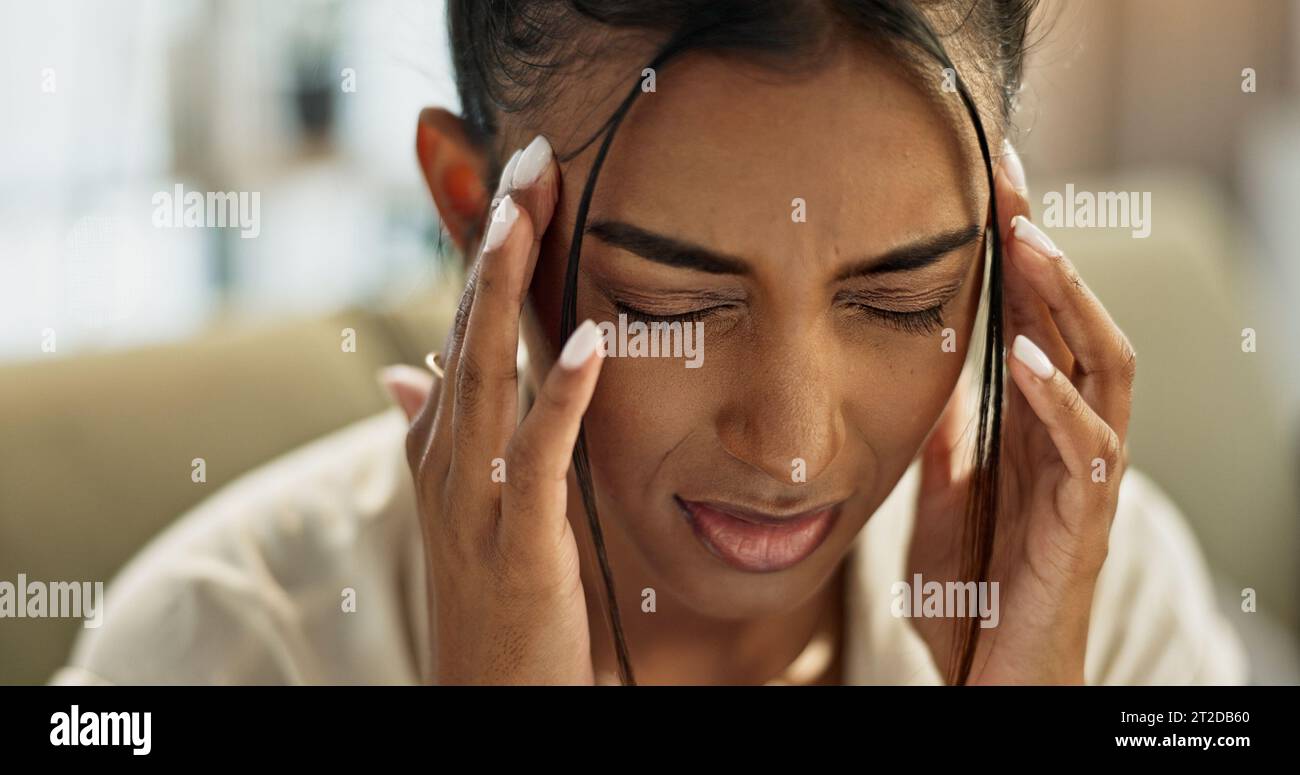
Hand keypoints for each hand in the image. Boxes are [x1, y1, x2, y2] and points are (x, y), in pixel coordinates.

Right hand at [386, 136, 605, 683]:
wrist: (490, 699)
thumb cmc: (490, 598)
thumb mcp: (461, 505)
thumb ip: (437, 430)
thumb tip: (401, 372)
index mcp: (438, 444)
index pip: (459, 326)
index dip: (485, 251)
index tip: (517, 180)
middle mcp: (444, 459)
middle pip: (464, 329)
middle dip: (493, 242)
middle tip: (526, 158)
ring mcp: (473, 500)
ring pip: (485, 376)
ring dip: (505, 291)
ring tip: (527, 213)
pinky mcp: (517, 542)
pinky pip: (538, 456)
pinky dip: (560, 395)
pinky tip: (587, 341)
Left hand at [910, 143, 1137, 683]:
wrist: (993, 677)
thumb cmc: (977, 590)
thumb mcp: (944, 492)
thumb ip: (946, 433)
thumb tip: (924, 367)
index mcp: (1032, 424)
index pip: (1036, 317)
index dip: (1018, 250)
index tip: (986, 183)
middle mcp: (1068, 437)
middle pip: (1074, 322)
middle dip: (1046, 249)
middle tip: (1009, 181)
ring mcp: (1084, 478)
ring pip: (1102, 370)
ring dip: (1069, 305)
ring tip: (1032, 244)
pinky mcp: (1082, 523)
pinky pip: (1087, 452)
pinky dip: (1061, 402)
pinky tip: (1027, 361)